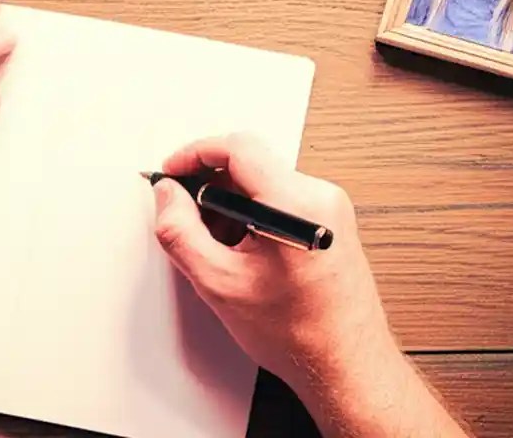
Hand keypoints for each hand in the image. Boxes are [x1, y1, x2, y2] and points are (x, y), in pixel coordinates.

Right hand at [152, 133, 395, 392]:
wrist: (345, 364)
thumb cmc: (299, 333)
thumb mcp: (220, 283)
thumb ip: (181, 232)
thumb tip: (167, 196)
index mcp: (296, 204)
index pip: (238, 147)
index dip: (194, 153)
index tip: (172, 171)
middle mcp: (320, 197)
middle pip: (249, 164)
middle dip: (210, 188)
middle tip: (188, 220)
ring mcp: (331, 208)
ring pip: (262, 182)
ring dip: (230, 206)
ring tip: (219, 249)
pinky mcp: (331, 221)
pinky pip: (280, 199)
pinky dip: (251, 216)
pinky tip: (242, 254)